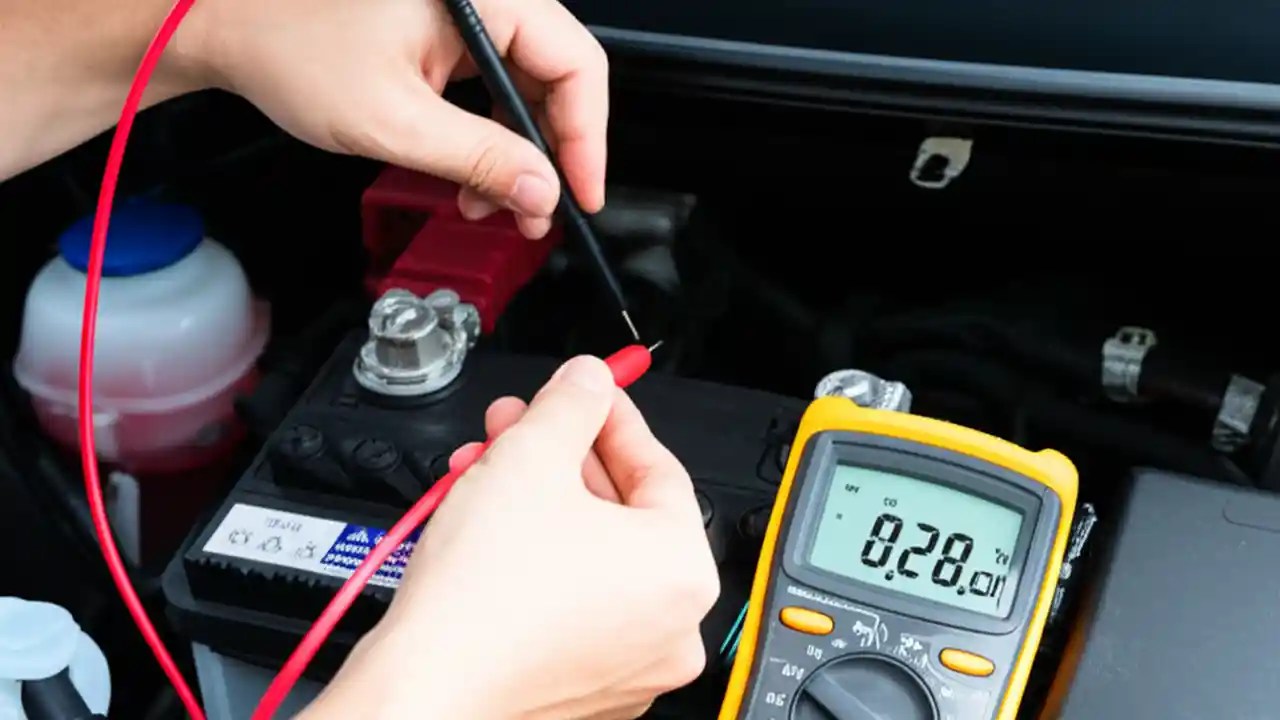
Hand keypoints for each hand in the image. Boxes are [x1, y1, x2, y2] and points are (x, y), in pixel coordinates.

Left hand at [179, 0, 608, 238]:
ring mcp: (465, 13)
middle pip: (558, 78)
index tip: (581, 192)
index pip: (577, 66)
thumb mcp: (395, 121)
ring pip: (526, 88)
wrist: (229, 25)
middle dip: (547, 155)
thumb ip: (479, 159)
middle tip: (535, 210)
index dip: (587, 138)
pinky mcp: (447, 31)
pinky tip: (468, 171)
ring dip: (514, 153)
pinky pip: (492, 85)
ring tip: (487, 200)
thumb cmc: (290, 48)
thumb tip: (541, 191)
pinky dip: (488, 134)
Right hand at [302, 356, 719, 718]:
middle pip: (618, 511)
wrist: (423, 688)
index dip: (610, 416)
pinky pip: (569, 600)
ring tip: (487, 469)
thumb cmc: (483, 597)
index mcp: (684, 571)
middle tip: (521, 425)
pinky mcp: (580, 686)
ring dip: (536, 500)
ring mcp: (627, 665)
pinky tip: (489, 525)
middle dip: (559, 457)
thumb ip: (571, 404)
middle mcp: (671, 627)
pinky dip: (535, 557)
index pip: (658, 467)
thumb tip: (588, 382)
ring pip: (587, 554)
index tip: (586, 391)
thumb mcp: (532, 457)